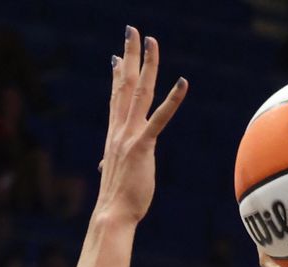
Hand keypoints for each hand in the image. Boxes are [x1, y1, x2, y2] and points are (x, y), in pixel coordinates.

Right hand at [93, 27, 188, 222]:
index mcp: (114, 134)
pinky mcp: (142, 146)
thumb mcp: (115, 174)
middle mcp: (119, 129)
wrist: (112, 213)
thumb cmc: (117, 198)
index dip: (118, 75)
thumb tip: (104, 164)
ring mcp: (129, 136)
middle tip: (132, 31)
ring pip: (140, 92)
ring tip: (151, 42)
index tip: (118, 56)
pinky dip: (172, 100)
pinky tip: (183, 82)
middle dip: (130, 56)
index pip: (116, 97)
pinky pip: (159, 118)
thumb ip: (111, 163)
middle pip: (125, 84)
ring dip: (147, 65)